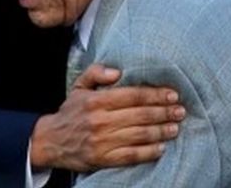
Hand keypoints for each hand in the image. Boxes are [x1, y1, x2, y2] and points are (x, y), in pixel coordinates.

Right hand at [30, 64, 185, 171]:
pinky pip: (130, 155)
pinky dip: (148, 152)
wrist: (50, 141)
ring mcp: (102, 141)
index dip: (155, 94)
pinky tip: (161, 148)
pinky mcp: (102, 159)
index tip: (173, 94)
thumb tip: (118, 71)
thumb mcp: (79, 86)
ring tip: (175, 128)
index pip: (133, 95)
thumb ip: (97, 72)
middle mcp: (100, 120)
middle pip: (140, 115)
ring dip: (160, 131)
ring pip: (138, 135)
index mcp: (97, 101)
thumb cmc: (71, 112)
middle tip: (181, 111)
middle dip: (164, 112)